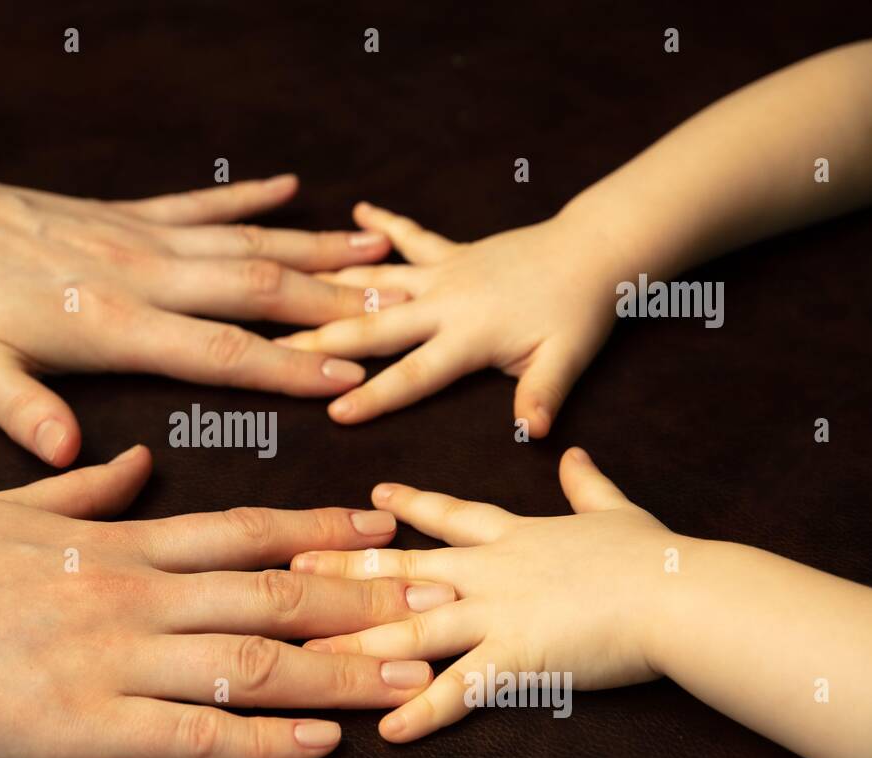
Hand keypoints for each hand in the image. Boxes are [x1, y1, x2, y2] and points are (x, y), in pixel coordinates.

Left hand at [0, 173, 406, 465]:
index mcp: (113, 325)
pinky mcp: (122, 215)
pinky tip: (289, 189)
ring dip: (311, 252)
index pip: (220, 351)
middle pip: (254, 291)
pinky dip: (247, 199)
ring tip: (375, 254)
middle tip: (397, 312)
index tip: (352, 377)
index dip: (290, 367)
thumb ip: (24, 412)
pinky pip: (198, 205)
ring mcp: (136, 239)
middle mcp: (141, 275)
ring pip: (243, 244)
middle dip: (330, 305)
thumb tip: (72, 456)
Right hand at [0, 446, 436, 757]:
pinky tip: (320, 743)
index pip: (243, 528)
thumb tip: (133, 464)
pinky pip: (196, 736)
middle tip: (437, 598)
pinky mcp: (87, 727)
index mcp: (115, 542)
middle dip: (363, 598)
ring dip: (340, 669)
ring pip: (253, 662)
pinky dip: (265, 741)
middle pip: (272, 594)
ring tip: (412, 672)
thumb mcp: (5, 507)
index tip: (383, 527)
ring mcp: (115, 662)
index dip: (321, 529)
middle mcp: (134, 596)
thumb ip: (83, 489)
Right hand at [276, 202, 623, 435]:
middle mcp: (443, 302)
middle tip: (276, 347)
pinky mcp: (453, 253)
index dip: (373, 395)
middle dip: (320, 339)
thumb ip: (542, 394)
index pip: (412, 375)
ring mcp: (443, 273)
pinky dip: (384, 224)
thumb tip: (532, 433)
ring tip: (284, 286)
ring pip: (376, 282)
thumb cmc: (581, 310)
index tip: (334, 413)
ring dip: (329, 285)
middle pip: (372, 326)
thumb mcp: (567, 358)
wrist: (595, 249)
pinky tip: (356, 211)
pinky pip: (412, 238)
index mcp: (468, 336)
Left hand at [292, 448, 683, 741]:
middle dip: (345, 572)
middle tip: (295, 569)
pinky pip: (459, 690)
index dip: (408, 507)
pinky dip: (422, 711)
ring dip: (357, 643)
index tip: (371, 497)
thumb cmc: (654, 555)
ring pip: (410, 629)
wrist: (678, 592)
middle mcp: (490, 572)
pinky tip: (387, 730)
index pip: (448, 517)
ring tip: (308, 653)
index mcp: (513, 537)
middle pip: (402, 571)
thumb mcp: (613, 508)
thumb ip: (586, 483)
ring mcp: (496, 614)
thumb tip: (573, 451)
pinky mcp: (516, 657)